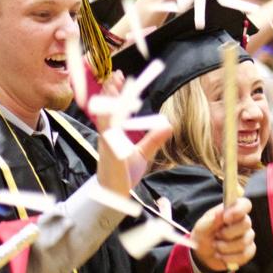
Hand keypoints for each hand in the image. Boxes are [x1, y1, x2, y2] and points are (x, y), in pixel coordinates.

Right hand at [91, 73, 172, 196]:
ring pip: (104, 117)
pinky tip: (112, 110)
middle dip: (110, 91)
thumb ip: (154, 139)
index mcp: (113, 134)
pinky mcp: (109, 153)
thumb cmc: (124, 175)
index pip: (114, 108)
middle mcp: (107, 136)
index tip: (121, 78)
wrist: (115, 197)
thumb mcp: (143, 154)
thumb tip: (168, 124)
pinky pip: (107, 134)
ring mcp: (106, 144)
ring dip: (109, 101)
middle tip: (118, 75)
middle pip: (106, 108)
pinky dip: (108, 120)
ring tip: (113, 85)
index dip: (116, 93)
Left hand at [190, 198, 254, 271]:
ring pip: (244, 242)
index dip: (238, 210)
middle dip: (227, 233)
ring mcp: (247, 236)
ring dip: (225, 247)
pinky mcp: (248, 251)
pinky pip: (245, 255)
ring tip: (216, 247)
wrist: (203, 255)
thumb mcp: (201, 228)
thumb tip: (221, 213)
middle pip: (246, 224)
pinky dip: (230, 258)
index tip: (226, 218)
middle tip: (216, 236)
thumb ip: (211, 221)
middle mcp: (242, 222)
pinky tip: (222, 256)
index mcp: (231, 211)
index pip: (245, 204)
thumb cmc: (203, 236)